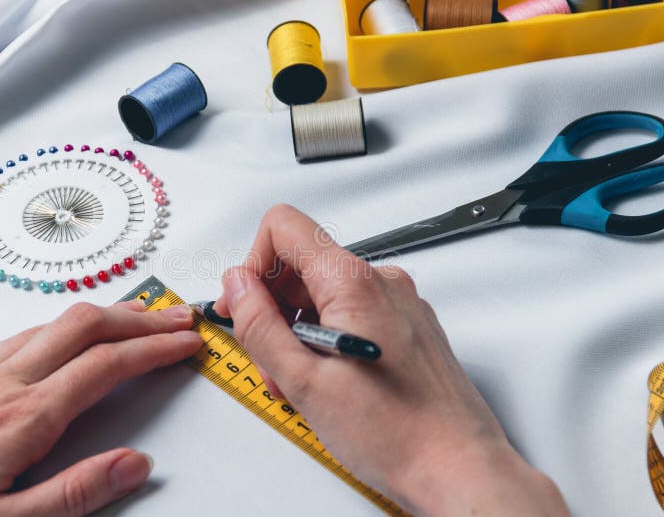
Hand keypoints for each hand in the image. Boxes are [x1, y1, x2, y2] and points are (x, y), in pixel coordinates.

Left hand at [0, 301, 201, 515]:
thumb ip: (75, 493)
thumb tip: (133, 464)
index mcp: (24, 418)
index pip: (108, 366)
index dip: (155, 350)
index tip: (186, 343)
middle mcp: (3, 381)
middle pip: (88, 326)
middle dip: (141, 318)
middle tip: (176, 317)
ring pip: (55, 322)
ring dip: (106, 314)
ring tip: (137, 316)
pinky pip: (22, 332)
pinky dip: (63, 324)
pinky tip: (66, 332)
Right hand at [214, 205, 567, 516]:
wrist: (459, 468)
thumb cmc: (398, 434)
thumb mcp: (305, 383)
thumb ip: (260, 325)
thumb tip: (238, 287)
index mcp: (354, 283)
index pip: (284, 228)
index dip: (252, 264)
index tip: (244, 304)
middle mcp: (382, 282)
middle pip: (303, 265)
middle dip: (274, 309)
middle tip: (269, 360)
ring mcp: (399, 303)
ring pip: (325, 293)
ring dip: (298, 331)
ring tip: (302, 382)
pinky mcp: (406, 325)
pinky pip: (352, 313)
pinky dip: (328, 339)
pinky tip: (329, 381)